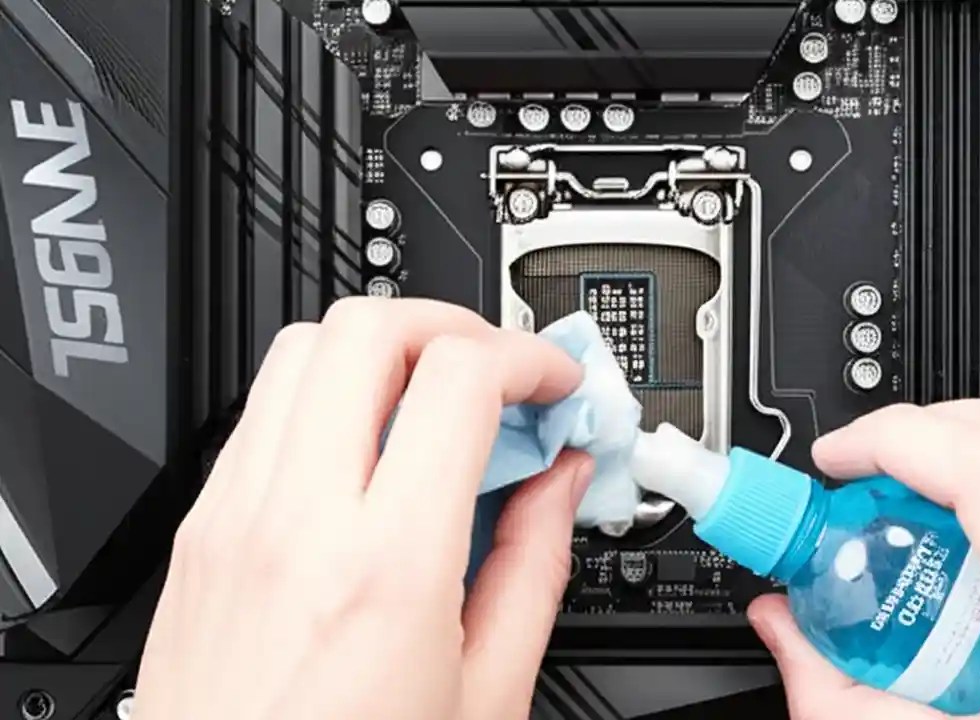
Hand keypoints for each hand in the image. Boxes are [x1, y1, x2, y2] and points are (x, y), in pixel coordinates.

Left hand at [133, 298, 590, 719]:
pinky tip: (371, 453)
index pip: (457, 380)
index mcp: (384, 567)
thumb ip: (534, 567)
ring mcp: (233, 518)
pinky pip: (264, 415)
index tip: (554, 383)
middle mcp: (294, 521)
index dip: (526, 358)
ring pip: (302, 352)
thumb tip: (561, 482)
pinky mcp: (201, 531)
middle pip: (365, 330)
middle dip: (452, 325)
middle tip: (499, 369)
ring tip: (436, 401)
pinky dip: (329, 398)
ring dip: (384, 351)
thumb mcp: (486, 695)